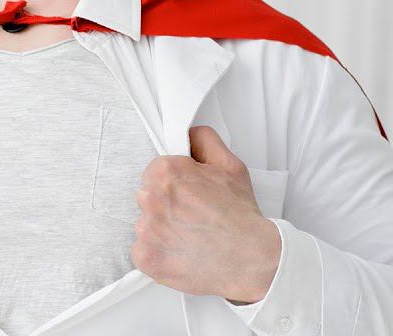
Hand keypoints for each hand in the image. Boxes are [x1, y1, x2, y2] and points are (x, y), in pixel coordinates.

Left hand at [131, 125, 280, 303]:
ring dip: (162, 230)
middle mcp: (151, 199)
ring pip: (146, 225)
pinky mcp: (146, 257)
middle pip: (148, 197)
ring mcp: (146, 230)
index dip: (174, 183)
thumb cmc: (240, 215)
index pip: (155, 171)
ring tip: (190, 237)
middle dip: (166, 205)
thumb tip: (189, 133)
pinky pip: (142, 251)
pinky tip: (181, 253)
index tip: (188, 195)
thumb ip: (204, 141)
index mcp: (166, 172)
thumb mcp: (230, 165)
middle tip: (192, 216)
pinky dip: (159, 253)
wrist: (250, 259)